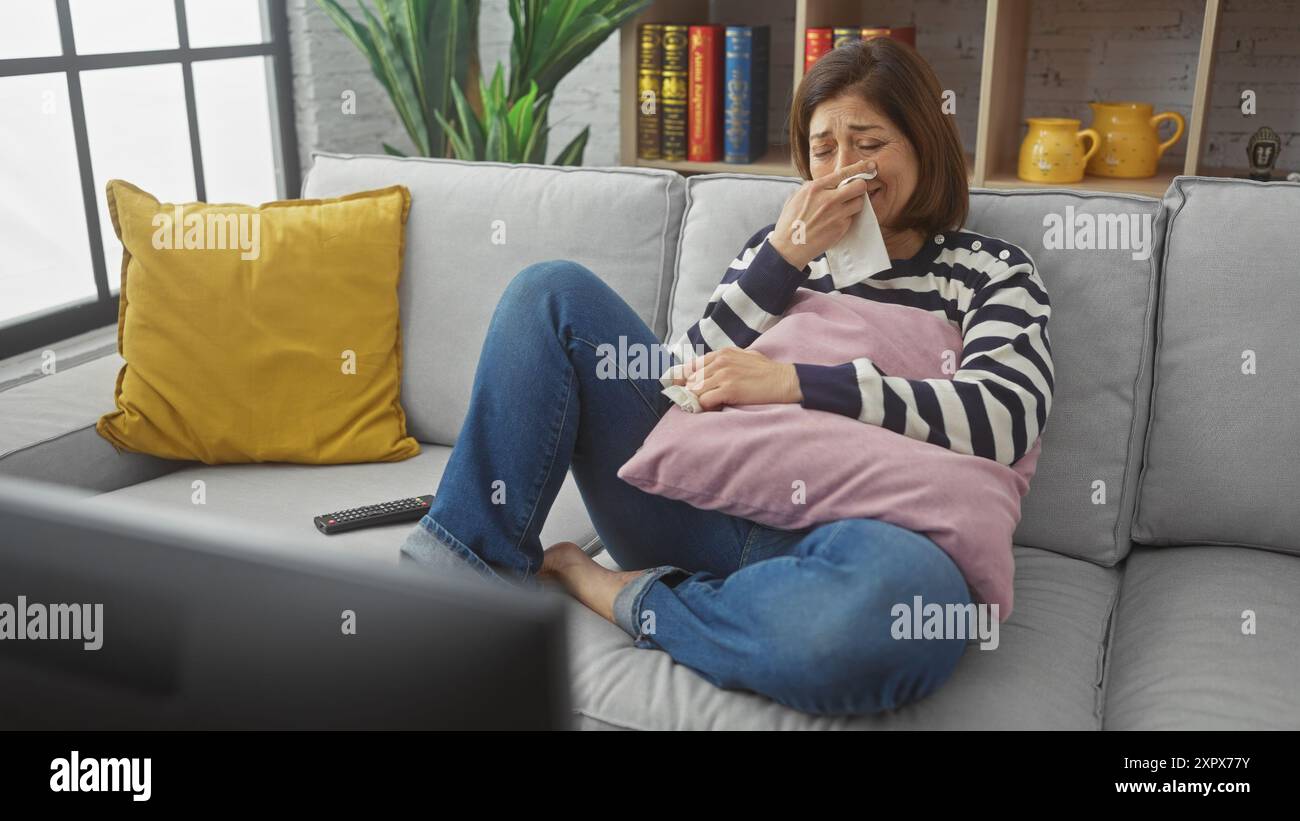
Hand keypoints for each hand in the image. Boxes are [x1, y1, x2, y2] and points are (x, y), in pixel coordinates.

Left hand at [673, 348, 801, 409]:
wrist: (783, 380)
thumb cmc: (766, 371)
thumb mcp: (744, 356)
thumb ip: (725, 360)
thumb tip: (709, 369)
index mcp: (722, 353)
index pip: (692, 366)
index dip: (685, 379)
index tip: (682, 388)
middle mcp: (720, 362)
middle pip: (691, 379)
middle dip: (691, 392)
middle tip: (696, 401)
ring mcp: (724, 375)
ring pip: (695, 390)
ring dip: (698, 400)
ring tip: (706, 404)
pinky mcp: (729, 389)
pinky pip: (705, 400)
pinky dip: (706, 406)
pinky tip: (714, 407)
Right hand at [769, 159, 874, 269]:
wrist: (789, 247)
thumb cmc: (790, 222)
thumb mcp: (795, 197)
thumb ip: (812, 187)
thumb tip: (826, 182)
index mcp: (815, 188)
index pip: (844, 173)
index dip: (861, 168)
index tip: (870, 165)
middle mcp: (828, 199)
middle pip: (859, 186)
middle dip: (860, 187)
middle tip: (855, 191)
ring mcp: (836, 214)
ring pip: (859, 202)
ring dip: (854, 203)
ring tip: (843, 208)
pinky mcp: (841, 227)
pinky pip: (852, 217)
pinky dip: (847, 218)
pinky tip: (835, 222)